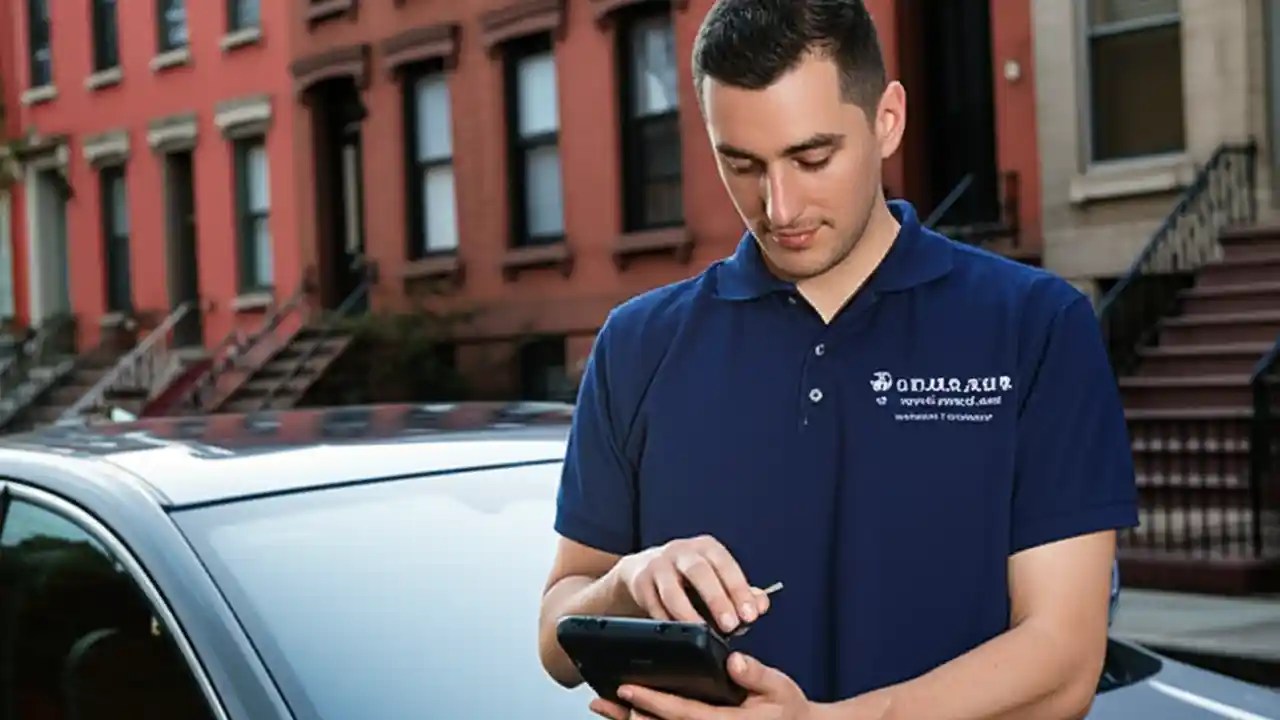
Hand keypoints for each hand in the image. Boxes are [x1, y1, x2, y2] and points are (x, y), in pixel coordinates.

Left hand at [587, 652, 826, 719]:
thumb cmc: (788, 709)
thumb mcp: (780, 688)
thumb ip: (757, 675)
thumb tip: (734, 662)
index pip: (681, 713)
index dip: (652, 703)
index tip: (628, 689)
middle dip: (627, 716)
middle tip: (599, 700)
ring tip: (602, 705)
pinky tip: (627, 712)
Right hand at [614, 535, 769, 633]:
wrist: (644, 569)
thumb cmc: (689, 578)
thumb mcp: (716, 578)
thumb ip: (741, 592)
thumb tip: (760, 605)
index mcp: (706, 548)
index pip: (726, 564)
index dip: (739, 590)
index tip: (750, 614)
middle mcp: (682, 552)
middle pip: (699, 572)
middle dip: (717, 599)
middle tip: (731, 625)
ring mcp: (659, 565)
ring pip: (672, 589)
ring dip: (689, 613)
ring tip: (703, 633)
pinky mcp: (641, 581)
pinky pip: (653, 604)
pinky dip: (667, 620)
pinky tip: (679, 633)